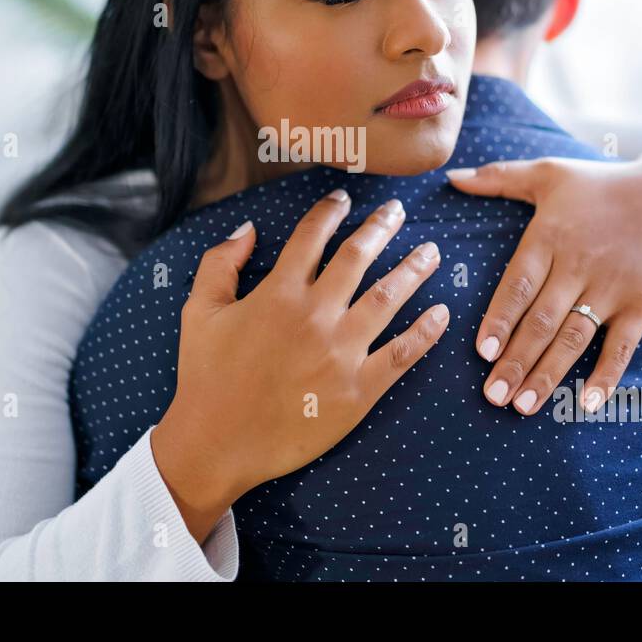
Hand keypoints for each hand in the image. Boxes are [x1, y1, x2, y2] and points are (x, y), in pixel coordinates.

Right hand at [151, 189, 449, 542]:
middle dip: (382, 227)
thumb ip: (220, 263)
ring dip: (414, 270)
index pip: (311, 237)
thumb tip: (247, 228)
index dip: (330, 211)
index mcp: (278, 293)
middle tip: (398, 211)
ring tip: (431, 251)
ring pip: (389, 298)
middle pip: (358, 257)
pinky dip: (425, 331)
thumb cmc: (205, 378)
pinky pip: (402, 353)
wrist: (217, 443)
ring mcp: (341, 352)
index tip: (344, 198)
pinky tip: (441, 313)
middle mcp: (315, 315)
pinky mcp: (359, 390)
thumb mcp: (200, 311)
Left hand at [445, 153, 641, 417]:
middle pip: (542, 320)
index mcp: (550, 237)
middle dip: (516, 360)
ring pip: (574, 338)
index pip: (518, 285)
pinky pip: (621, 346)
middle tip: (493, 395)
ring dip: (547, 374)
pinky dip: (605, 376)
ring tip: (523, 405)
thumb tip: (451, 177)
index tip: (482, 352)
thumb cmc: (603, 185)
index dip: (500, 320)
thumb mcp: (549, 172)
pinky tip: (586, 404)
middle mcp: (578, 266)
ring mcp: (612, 288)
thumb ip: (498, 177)